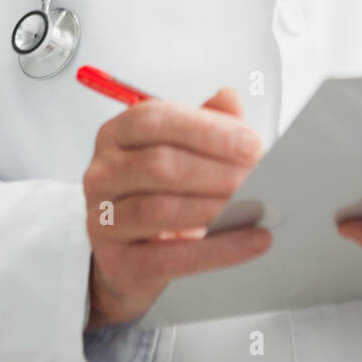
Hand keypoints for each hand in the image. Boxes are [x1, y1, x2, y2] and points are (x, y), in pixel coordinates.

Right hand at [83, 87, 269, 329]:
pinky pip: (172, 257)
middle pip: (161, 165)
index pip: (156, 121)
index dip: (208, 130)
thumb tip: (229, 100)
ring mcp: (103, 220)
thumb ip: (206, 121)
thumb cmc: (154, 193)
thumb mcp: (179, 149)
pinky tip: (251, 241)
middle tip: (258, 178)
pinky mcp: (118, 262)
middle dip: (219, 171)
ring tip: (254, 206)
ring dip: (217, 208)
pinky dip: (219, 250)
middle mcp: (103, 173)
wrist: (126, 255)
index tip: (251, 144)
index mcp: (117, 135)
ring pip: (162, 210)